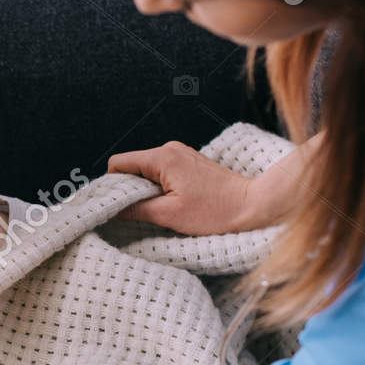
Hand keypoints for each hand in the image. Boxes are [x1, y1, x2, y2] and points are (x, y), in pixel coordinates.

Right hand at [107, 140, 258, 234]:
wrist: (252, 206)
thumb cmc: (215, 211)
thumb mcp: (169, 215)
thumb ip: (136, 210)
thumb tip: (114, 209)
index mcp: (162, 158)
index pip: (118, 163)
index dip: (112, 185)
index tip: (116, 205)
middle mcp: (170, 149)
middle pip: (132, 166)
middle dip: (129, 189)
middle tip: (138, 212)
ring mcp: (181, 154)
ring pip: (147, 170)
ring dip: (146, 190)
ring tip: (160, 209)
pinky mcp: (189, 162)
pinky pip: (162, 172)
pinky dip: (160, 187)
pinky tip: (172, 203)